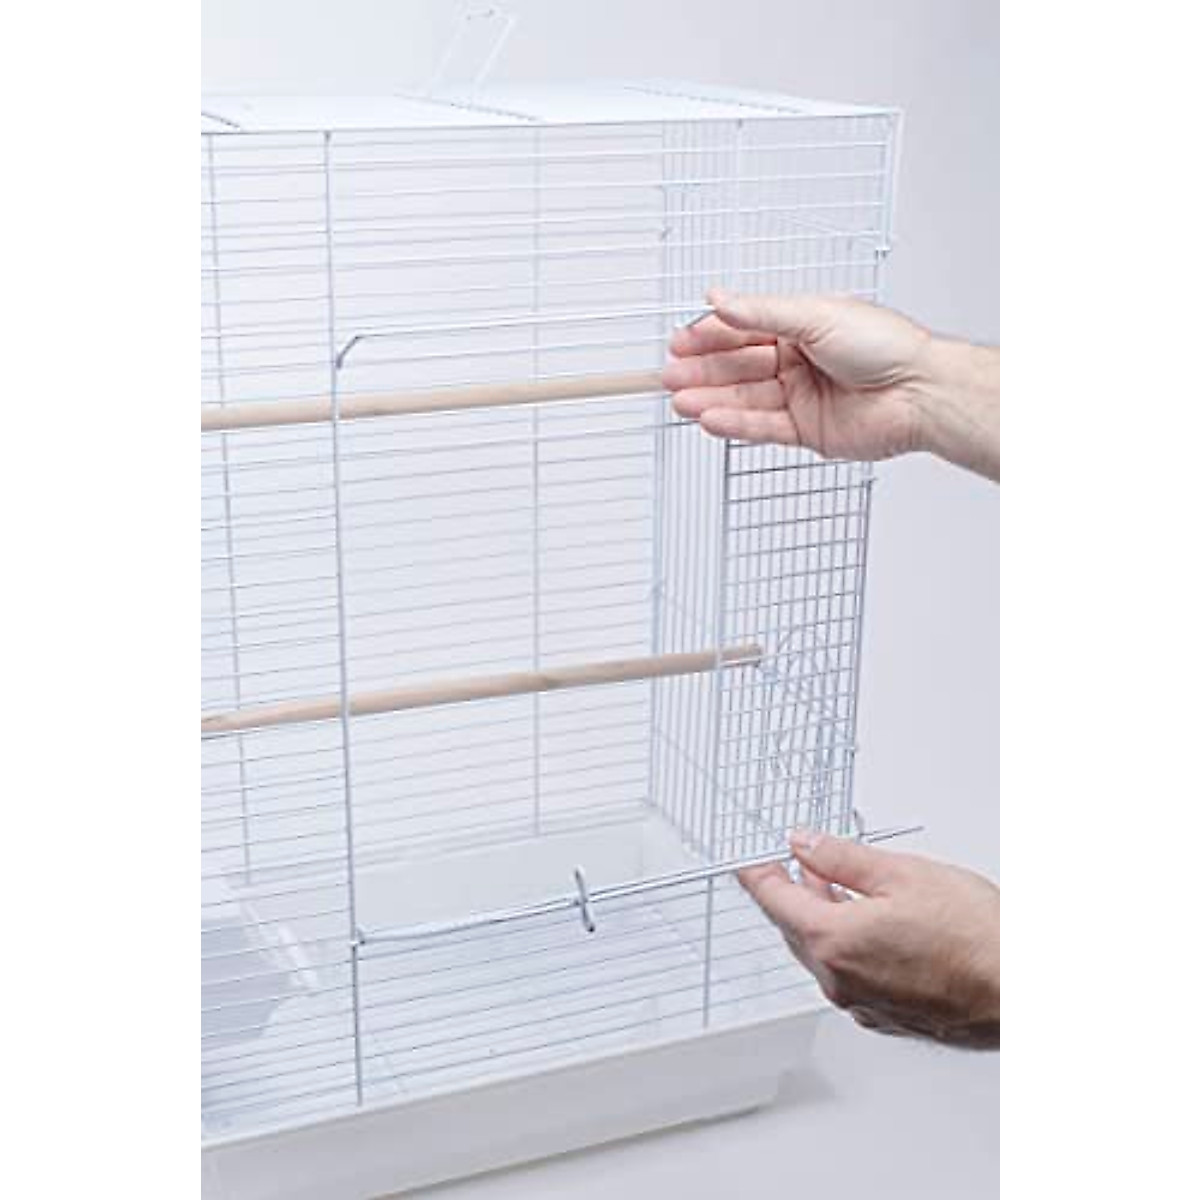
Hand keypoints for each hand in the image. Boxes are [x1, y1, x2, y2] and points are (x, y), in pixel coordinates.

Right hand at [663, 289, 999, 479]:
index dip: (710, 336)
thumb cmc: (886, 346)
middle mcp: (798, 361)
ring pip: (745, 399)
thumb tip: (719, 299)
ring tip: (680, 400)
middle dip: (702, 371)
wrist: (920, 392)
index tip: (679, 341)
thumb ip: (761, 312)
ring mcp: (800, 397)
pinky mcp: (806, 431)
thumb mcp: (814, 315)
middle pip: (738, 367)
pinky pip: (761, 427)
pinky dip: (734, 423)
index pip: (743, 331)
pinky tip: (710, 418)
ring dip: (711, 399)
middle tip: (668, 374)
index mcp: (801, 327)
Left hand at [739, 829, 999, 1048]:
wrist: (1024, 988)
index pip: (774, 901)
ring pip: (821, 954)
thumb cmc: (976, 935)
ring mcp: (862, 1004)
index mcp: (834, 940)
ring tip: (836, 886)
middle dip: (792, 893)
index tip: (748, 860)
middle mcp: (839, 979)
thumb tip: (804, 844)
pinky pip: (847, 976)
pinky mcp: (885, 1017)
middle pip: (794, 929)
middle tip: (796, 863)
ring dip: (821, 918)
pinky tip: (868, 925)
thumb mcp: (901, 872)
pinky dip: (846, 946)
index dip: (757, 874)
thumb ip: (841, 857)